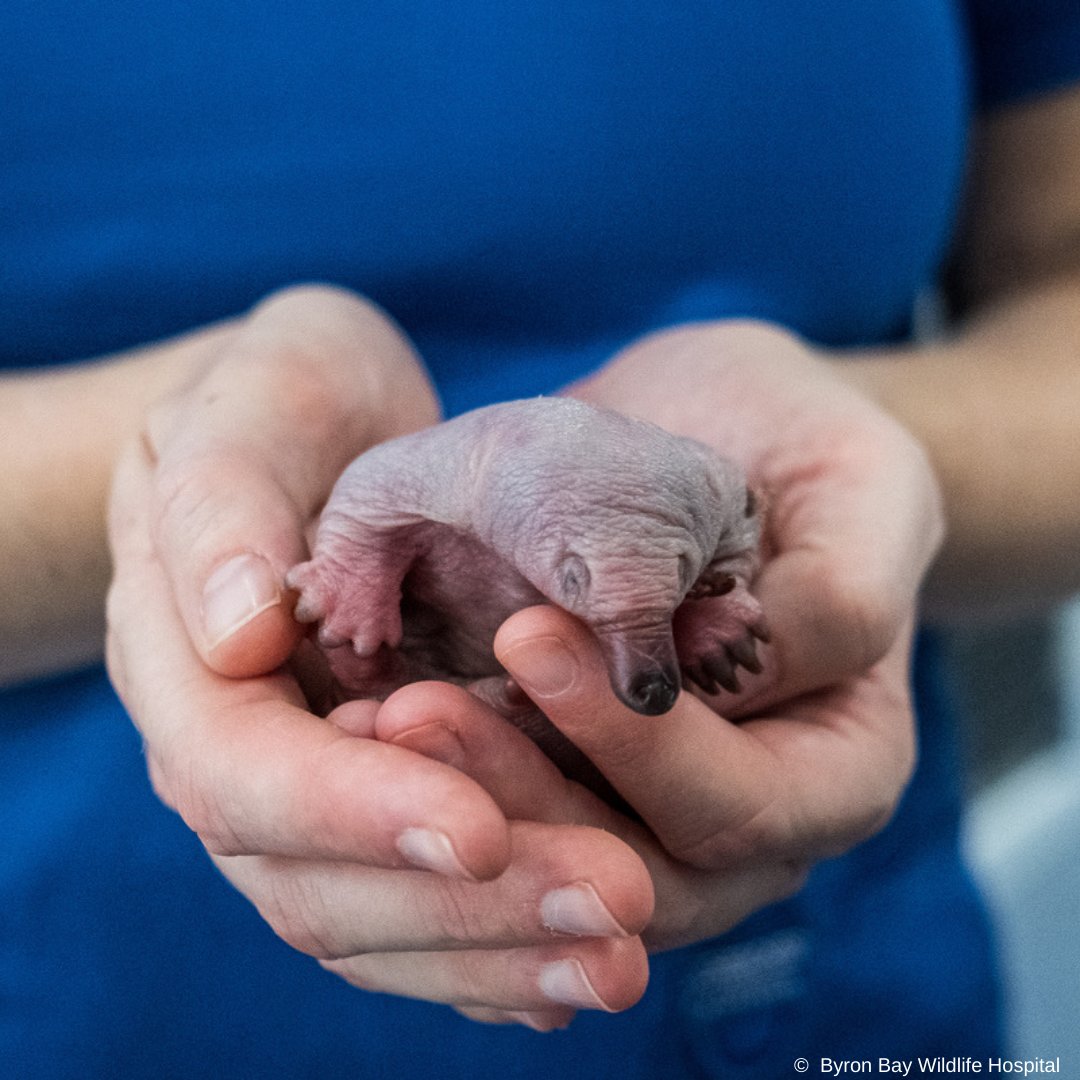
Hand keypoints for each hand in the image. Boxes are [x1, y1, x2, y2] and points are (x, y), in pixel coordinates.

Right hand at [105, 285, 653, 1026]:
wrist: (319, 430)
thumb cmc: (283, 400)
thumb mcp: (247, 407)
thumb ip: (221, 506)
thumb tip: (239, 636)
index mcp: (189, 671)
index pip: (245, 777)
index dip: (356, 811)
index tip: (480, 829)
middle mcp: (248, 758)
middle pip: (321, 886)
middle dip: (464, 909)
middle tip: (614, 905)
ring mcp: (317, 792)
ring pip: (383, 919)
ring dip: (504, 947)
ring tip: (624, 957)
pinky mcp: (384, 800)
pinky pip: (429, 900)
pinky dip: (504, 941)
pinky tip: (587, 958)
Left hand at [341, 320, 936, 1029]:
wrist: (737, 439)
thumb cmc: (813, 453)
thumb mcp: (865, 486)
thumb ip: (837, 590)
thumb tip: (710, 677)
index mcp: (838, 772)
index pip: (732, 809)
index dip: (631, 745)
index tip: (527, 635)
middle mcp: (746, 825)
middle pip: (626, 875)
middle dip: (513, 797)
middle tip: (409, 710)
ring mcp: (653, 815)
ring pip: (548, 873)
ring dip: (456, 803)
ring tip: (370, 721)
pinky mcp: (578, 781)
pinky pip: (506, 833)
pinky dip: (439, 798)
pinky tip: (367, 729)